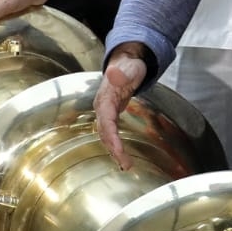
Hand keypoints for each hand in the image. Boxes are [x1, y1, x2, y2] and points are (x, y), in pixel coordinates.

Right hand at [95, 51, 147, 169]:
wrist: (125, 63)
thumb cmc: (128, 66)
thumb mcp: (129, 67)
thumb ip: (122, 72)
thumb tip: (114, 72)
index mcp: (105, 98)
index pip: (106, 120)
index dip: (111, 135)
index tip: (118, 149)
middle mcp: (102, 108)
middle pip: (104, 132)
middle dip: (114, 149)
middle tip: (126, 165)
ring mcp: (105, 113)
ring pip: (106, 136)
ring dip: (114, 151)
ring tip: (126, 166)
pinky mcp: (111, 117)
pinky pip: (111, 134)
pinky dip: (115, 146)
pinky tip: (123, 157)